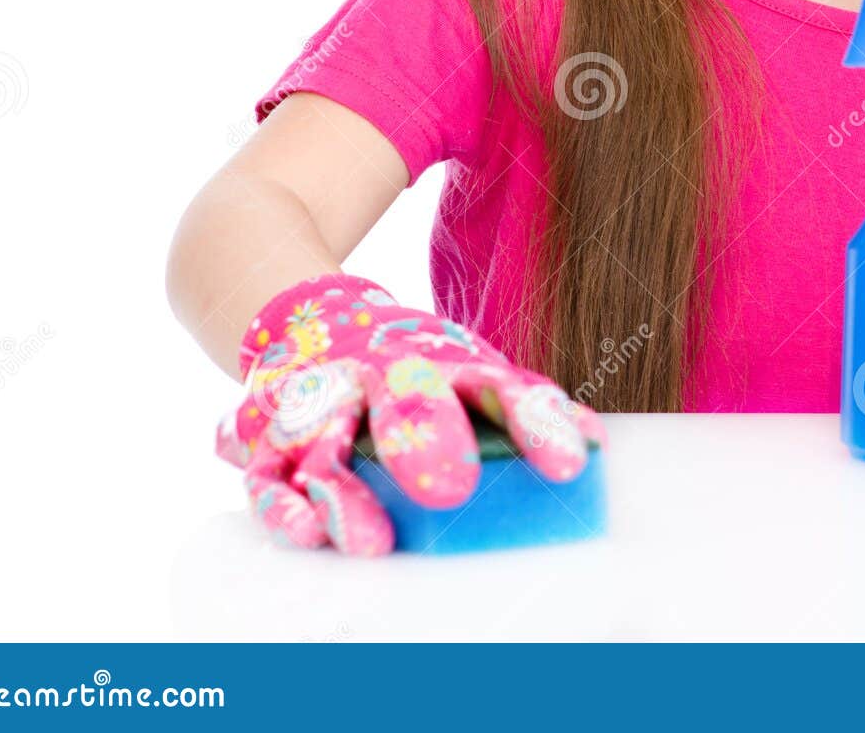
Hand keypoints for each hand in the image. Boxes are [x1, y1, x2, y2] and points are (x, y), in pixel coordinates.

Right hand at [215, 272, 605, 553]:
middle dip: (427, 441)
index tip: (571, 465)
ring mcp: (324, 404)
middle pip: (406, 400)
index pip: (498, 389)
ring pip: (329, 446)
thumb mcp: (474, 373)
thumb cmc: (415, 370)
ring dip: (346, 494)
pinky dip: (283, 504)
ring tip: (373, 543)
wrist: (317, 321)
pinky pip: (270, 474)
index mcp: (445, 362)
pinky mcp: (271, 439)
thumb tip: (594, 442)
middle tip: (453, 489)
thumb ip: (529, 408)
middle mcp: (383, 376)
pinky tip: (304, 532)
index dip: (535, 424)